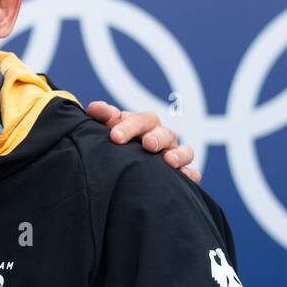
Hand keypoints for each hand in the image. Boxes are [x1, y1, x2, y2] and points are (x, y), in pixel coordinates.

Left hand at [85, 101, 199, 182]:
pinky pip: (192, 173)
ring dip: (178, 154)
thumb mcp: (111, 129)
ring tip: (168, 160)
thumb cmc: (119, 143)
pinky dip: (190, 174)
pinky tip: (185, 177)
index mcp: (143, 125)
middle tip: (147, 144)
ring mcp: (174, 155)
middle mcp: (162, 137)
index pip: (140, 120)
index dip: (129, 126)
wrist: (126, 168)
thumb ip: (104, 118)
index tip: (115, 136)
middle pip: (164, 133)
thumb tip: (94, 108)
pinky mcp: (183, 175)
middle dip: (156, 138)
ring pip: (184, 150)